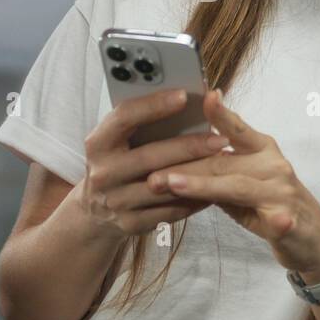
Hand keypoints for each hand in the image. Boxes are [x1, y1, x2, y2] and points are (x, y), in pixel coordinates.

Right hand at [78, 88, 230, 239]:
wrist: (95, 211)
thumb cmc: (116, 162)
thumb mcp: (116, 140)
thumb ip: (140, 122)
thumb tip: (185, 97)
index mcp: (98, 143)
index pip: (124, 118)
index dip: (153, 105)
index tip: (184, 95)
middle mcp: (103, 173)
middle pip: (150, 157)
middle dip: (189, 146)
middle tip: (220, 138)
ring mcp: (116, 201)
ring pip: (164, 187)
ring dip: (197, 175)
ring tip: (223, 163)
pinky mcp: (131, 224)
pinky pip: (169, 212)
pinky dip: (194, 200)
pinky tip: (214, 188)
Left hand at [145, 90, 319, 281]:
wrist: (314, 240)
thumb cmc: (271, 205)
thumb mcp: (244, 183)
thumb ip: (219, 170)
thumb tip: (176, 159)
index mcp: (262, 149)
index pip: (237, 128)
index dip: (221, 113)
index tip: (205, 96)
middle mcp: (274, 164)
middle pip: (223, 161)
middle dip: (185, 166)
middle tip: (152, 171)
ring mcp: (282, 192)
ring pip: (236, 186)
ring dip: (202, 186)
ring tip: (172, 185)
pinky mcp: (288, 221)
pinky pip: (265, 218)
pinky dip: (255, 219)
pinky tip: (256, 220)